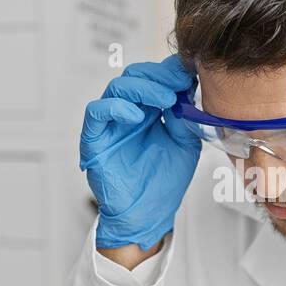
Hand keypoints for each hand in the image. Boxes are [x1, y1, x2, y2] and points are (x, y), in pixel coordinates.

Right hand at [80, 55, 201, 250]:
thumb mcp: (185, 144)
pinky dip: (115, 107)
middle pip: (135, 75)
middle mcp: (128, 111)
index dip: (171, 71)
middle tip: (180, 82)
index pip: (155, 77)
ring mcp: (110, 124)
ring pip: (116, 87)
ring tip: (165, 100)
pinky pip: (96, 112)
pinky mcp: (94, 139)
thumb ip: (184, 117)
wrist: (148, 214)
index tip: (191, 71)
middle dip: (159, 75)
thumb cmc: (164, 181)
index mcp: (149, 109)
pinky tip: (137, 116)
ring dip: (143, 88)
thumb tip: (187, 88)